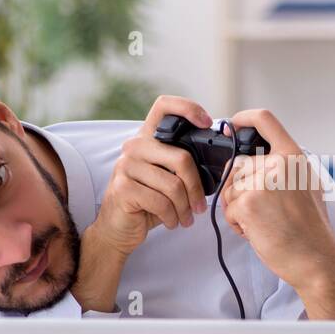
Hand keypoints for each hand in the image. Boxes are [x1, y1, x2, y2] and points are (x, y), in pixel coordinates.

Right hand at [88, 95, 210, 258]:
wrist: (117, 227)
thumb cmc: (147, 202)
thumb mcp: (166, 179)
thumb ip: (182, 166)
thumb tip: (217, 165)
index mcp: (148, 138)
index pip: (164, 106)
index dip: (188, 108)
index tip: (207, 123)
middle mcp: (135, 146)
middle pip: (182, 158)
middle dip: (196, 188)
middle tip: (200, 206)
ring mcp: (126, 165)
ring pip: (173, 185)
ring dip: (185, 208)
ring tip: (186, 218)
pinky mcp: (123, 187)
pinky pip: (161, 202)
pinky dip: (172, 216)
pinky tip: (172, 222)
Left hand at [219, 109, 334, 319]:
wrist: (316, 258)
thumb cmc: (310, 229)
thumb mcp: (306, 185)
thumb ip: (284, 168)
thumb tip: (257, 161)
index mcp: (294, 156)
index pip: (265, 119)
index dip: (243, 118)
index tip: (233, 123)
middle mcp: (278, 164)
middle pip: (237, 166)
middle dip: (238, 189)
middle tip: (261, 210)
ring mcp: (262, 182)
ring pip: (229, 189)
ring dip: (237, 209)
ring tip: (263, 222)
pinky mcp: (248, 203)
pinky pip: (228, 209)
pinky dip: (237, 224)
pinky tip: (257, 231)